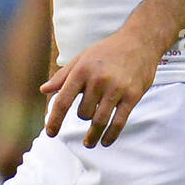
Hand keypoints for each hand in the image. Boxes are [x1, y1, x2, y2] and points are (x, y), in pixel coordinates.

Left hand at [39, 27, 159, 147]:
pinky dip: (111, 135)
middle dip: (83, 117)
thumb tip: (44, 90)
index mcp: (82, 71)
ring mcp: (116, 88)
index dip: (54, 120)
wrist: (141, 40)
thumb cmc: (108, 50)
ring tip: (89, 143)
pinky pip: (119, 121)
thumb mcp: (82, 58)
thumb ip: (63, 76)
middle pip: (83, 113)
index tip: (51, 133)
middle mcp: (98, 80)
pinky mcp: (132, 95)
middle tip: (87, 115)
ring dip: (93, 136)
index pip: (63, 101)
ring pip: (99, 121)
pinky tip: (105, 142)